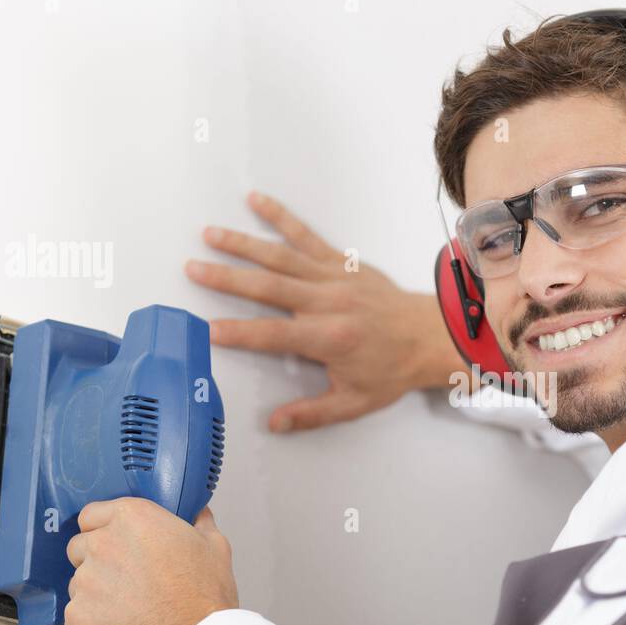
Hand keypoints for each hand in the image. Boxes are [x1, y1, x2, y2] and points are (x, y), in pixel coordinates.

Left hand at [65, 499, 237, 624]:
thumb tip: (196, 515)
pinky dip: (93, 623)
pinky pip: (76, 616)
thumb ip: (198, 523)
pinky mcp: (78, 616)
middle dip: (97, 561)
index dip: (103, 529)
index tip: (116, 542)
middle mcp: (103, 544)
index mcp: (133, 518)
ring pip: (78, 583)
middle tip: (126, 579)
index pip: (92, 515)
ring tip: (128, 608)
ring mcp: (86, 581)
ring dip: (95, 593)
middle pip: (80, 547)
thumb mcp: (215, 547)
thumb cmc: (204, 597)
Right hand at [187, 191, 465, 431]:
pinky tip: (257, 201)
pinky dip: (282, 217)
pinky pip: (307, 236)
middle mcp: (328, 303)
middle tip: (193, 269)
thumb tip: (275, 423)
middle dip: (227, 278)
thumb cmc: (394, 369)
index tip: (208, 329)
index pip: (272, 335)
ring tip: (209, 234)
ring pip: (281, 256)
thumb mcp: (355, 402)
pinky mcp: (342, 263)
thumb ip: (312, 414)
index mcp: (329, 338)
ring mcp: (334, 278)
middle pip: (268, 287)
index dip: (239, 333)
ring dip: (243, 244)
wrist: (433, 335)